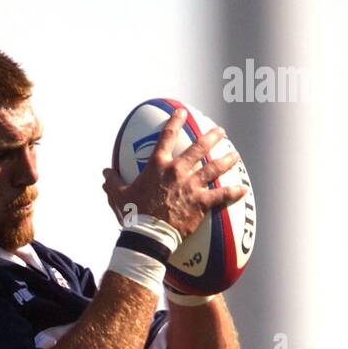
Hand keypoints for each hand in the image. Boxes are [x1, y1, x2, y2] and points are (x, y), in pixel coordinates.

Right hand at [103, 108, 246, 239]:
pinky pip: (221, 196)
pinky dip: (233, 192)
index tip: (182, 112)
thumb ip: (113, 182)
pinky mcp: (201, 203)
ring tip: (235, 154)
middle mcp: (177, 171)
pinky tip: (243, 189)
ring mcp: (191, 186)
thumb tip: (104, 173)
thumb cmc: (132, 215)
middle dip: (212, 136)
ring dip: (226, 160)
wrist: (147, 236)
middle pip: (199, 147)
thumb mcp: (118, 197)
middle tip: (220, 131)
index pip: (167, 136)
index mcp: (158, 166)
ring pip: (214, 168)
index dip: (175, 121)